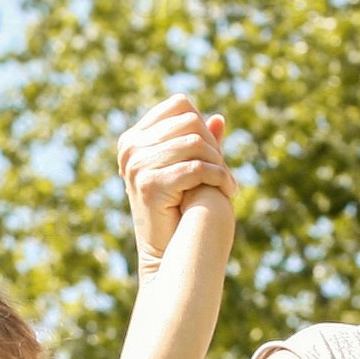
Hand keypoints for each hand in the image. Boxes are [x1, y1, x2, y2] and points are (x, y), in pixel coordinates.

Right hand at [114, 94, 234, 266]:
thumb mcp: (189, 169)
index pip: (179, 104)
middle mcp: (130, 148)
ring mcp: (136, 165)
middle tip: (223, 170)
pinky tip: (229, 190)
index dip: (203, 123)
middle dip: (213, 145)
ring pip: (196, 142)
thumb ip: (200, 143)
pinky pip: (198, 168)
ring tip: (227, 183)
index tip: (212, 151)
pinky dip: (220, 178)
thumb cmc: (180, 211)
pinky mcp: (149, 183)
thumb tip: (219, 118)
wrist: (168, 253)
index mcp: (133, 139)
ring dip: (219, 163)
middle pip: (190, 120)